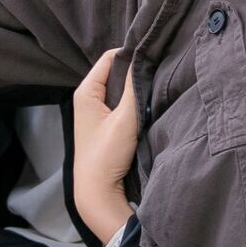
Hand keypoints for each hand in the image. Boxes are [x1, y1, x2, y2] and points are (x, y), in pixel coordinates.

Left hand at [69, 51, 142, 245]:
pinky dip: (134, 102)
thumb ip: (133, 87)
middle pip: (115, 73)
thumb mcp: (124, 118)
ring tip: (156, 86)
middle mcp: (88, 98)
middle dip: (135, 71)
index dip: (130, 54)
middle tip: (159, 69)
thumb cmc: (106, 155)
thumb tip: (142, 58)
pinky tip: (148, 104)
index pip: (110, 58)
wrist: (98, 193)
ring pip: (120, 90)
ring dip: (136, 89)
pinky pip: (122, 104)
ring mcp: (97, 112)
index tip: (154, 53)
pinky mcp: (106, 125)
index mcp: (86, 91)